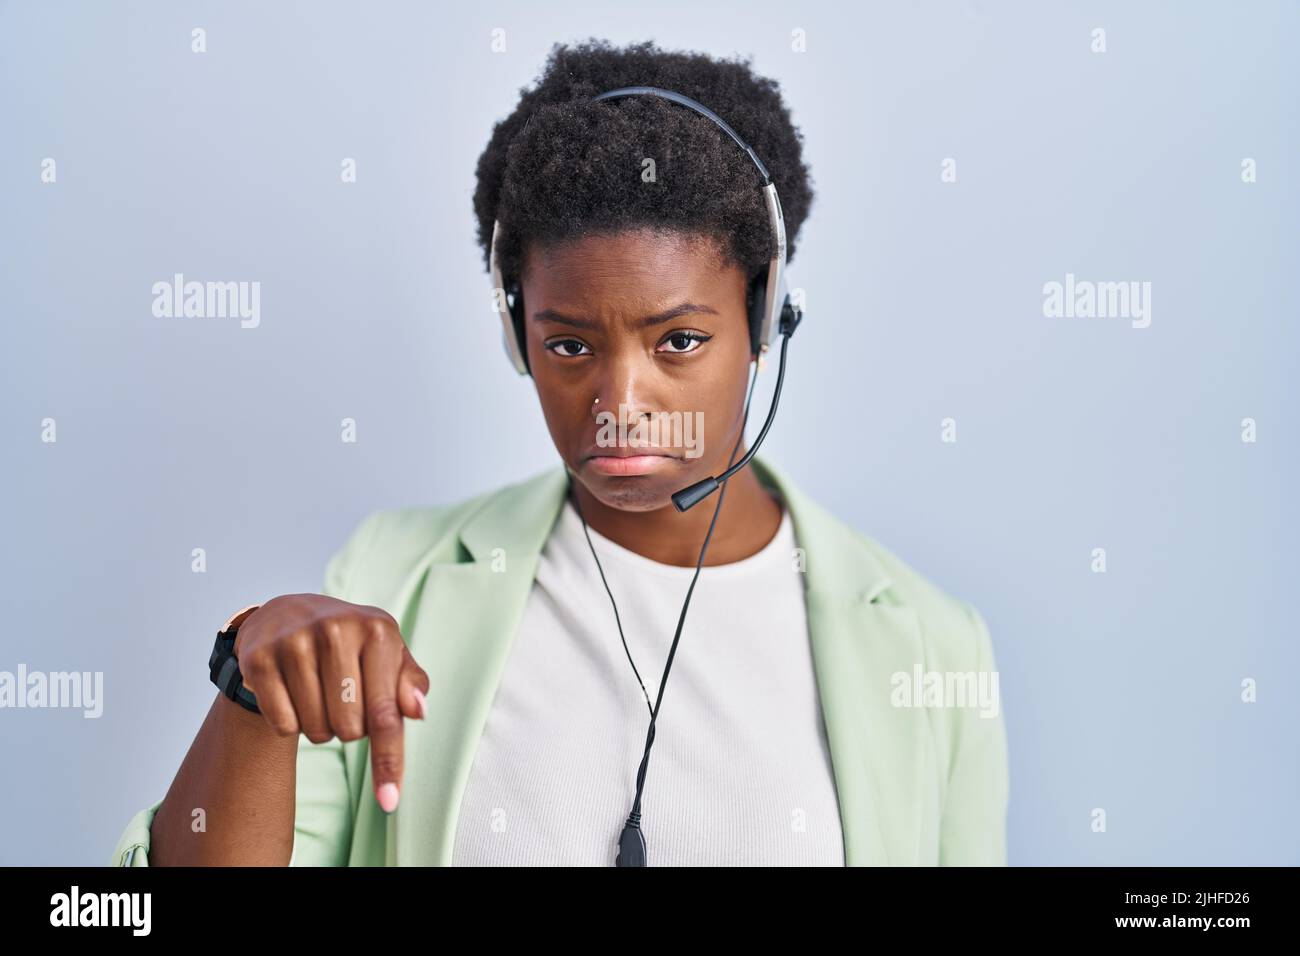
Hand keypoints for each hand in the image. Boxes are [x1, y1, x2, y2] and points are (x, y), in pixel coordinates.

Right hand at [232, 593, 429, 812]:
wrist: (288, 615)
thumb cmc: (351, 644)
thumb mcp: (388, 655)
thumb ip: (409, 685)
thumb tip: (417, 711)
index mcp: (378, 629)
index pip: (386, 713)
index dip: (388, 760)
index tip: (389, 802)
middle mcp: (337, 630)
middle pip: (350, 728)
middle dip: (351, 729)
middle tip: (343, 701)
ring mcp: (294, 641)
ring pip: (316, 730)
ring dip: (321, 728)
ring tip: (318, 695)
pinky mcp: (259, 658)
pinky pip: (283, 725)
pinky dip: (291, 724)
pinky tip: (292, 694)